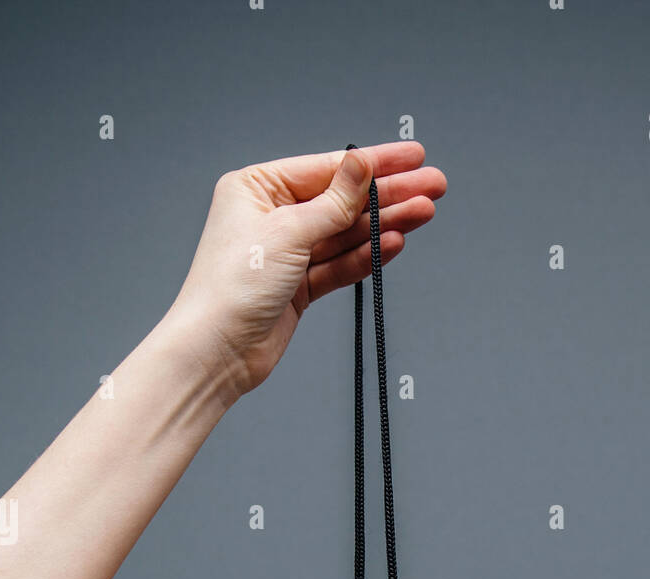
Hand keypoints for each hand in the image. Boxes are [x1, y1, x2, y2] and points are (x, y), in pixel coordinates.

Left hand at [165, 142, 446, 404]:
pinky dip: (367, 256)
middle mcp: (271, 217)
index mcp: (257, 188)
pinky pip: (340, 264)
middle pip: (342, 200)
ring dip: (384, 225)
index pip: (327, 168)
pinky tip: (394, 243)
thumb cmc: (232, 288)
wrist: (218, 351)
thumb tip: (361, 164)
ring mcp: (287, 253)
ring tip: (423, 213)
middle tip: (432, 186)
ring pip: (345, 233)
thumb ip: (334, 201)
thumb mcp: (289, 232)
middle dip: (389, 194)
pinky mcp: (299, 287)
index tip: (412, 157)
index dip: (374, 163)